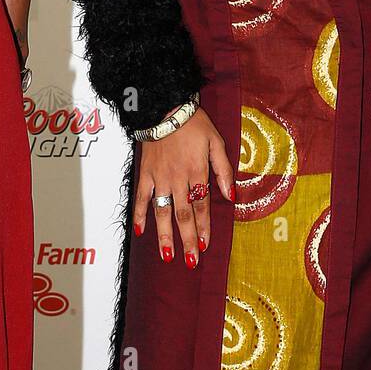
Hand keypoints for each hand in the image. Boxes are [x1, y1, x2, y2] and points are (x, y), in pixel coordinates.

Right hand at [133, 107, 234, 268]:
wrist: (165, 108)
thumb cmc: (194, 124)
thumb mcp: (216, 142)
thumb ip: (223, 170)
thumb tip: (231, 196)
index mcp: (196, 172)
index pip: (201, 206)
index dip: (204, 227)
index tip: (206, 246)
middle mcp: (177, 179)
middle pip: (183, 215)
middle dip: (188, 239)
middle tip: (191, 261)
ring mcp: (159, 178)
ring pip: (162, 212)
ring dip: (165, 235)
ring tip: (168, 256)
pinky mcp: (145, 174)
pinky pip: (140, 198)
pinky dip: (139, 215)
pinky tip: (140, 232)